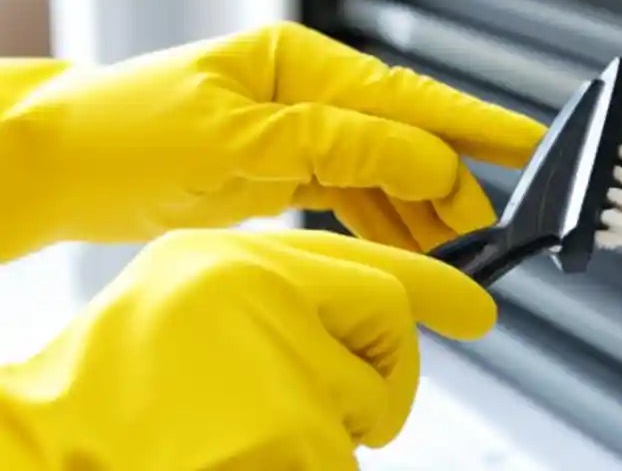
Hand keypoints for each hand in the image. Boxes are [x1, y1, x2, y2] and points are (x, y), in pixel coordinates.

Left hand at [0, 22, 544, 259]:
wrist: (56, 168)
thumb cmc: (126, 135)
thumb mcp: (237, 138)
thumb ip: (340, 144)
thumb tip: (429, 157)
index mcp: (300, 62)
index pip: (406, 95)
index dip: (474, 122)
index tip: (532, 142)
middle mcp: (306, 91)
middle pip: (403, 136)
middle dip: (451, 180)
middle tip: (492, 225)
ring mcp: (295, 131)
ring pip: (381, 171)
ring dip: (420, 208)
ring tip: (460, 244)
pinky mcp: (280, 168)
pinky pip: (349, 194)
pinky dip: (381, 221)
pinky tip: (410, 242)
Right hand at [0, 229, 495, 469]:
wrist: (47, 446)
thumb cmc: (117, 381)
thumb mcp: (194, 292)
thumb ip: (285, 290)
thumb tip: (386, 306)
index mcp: (243, 262)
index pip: (376, 269)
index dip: (441, 288)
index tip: (481, 309)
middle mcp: (270, 301)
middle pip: (392, 333)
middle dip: (378, 375)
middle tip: (309, 401)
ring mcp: (283, 368)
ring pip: (371, 410)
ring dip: (329, 434)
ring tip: (244, 429)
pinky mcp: (288, 436)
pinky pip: (343, 462)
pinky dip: (307, 466)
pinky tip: (242, 455)